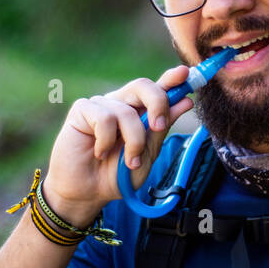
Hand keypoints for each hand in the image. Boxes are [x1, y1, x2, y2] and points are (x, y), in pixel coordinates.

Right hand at [40, 66, 193, 224]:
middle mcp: (122, 104)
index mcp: (140, 112)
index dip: (172, 79)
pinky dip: (106, 141)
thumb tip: (185, 102)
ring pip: (126, 111)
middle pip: (143, 86)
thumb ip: (162, 128)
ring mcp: (102, 105)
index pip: (158, 89)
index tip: (186, 74)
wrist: (88, 193)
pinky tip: (100, 153)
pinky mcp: (82, 109)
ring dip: (133, 141)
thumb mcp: (148, 155)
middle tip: (159, 126)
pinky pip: (104, 118)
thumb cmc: (117, 175)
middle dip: (158, 103)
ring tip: (128, 162)